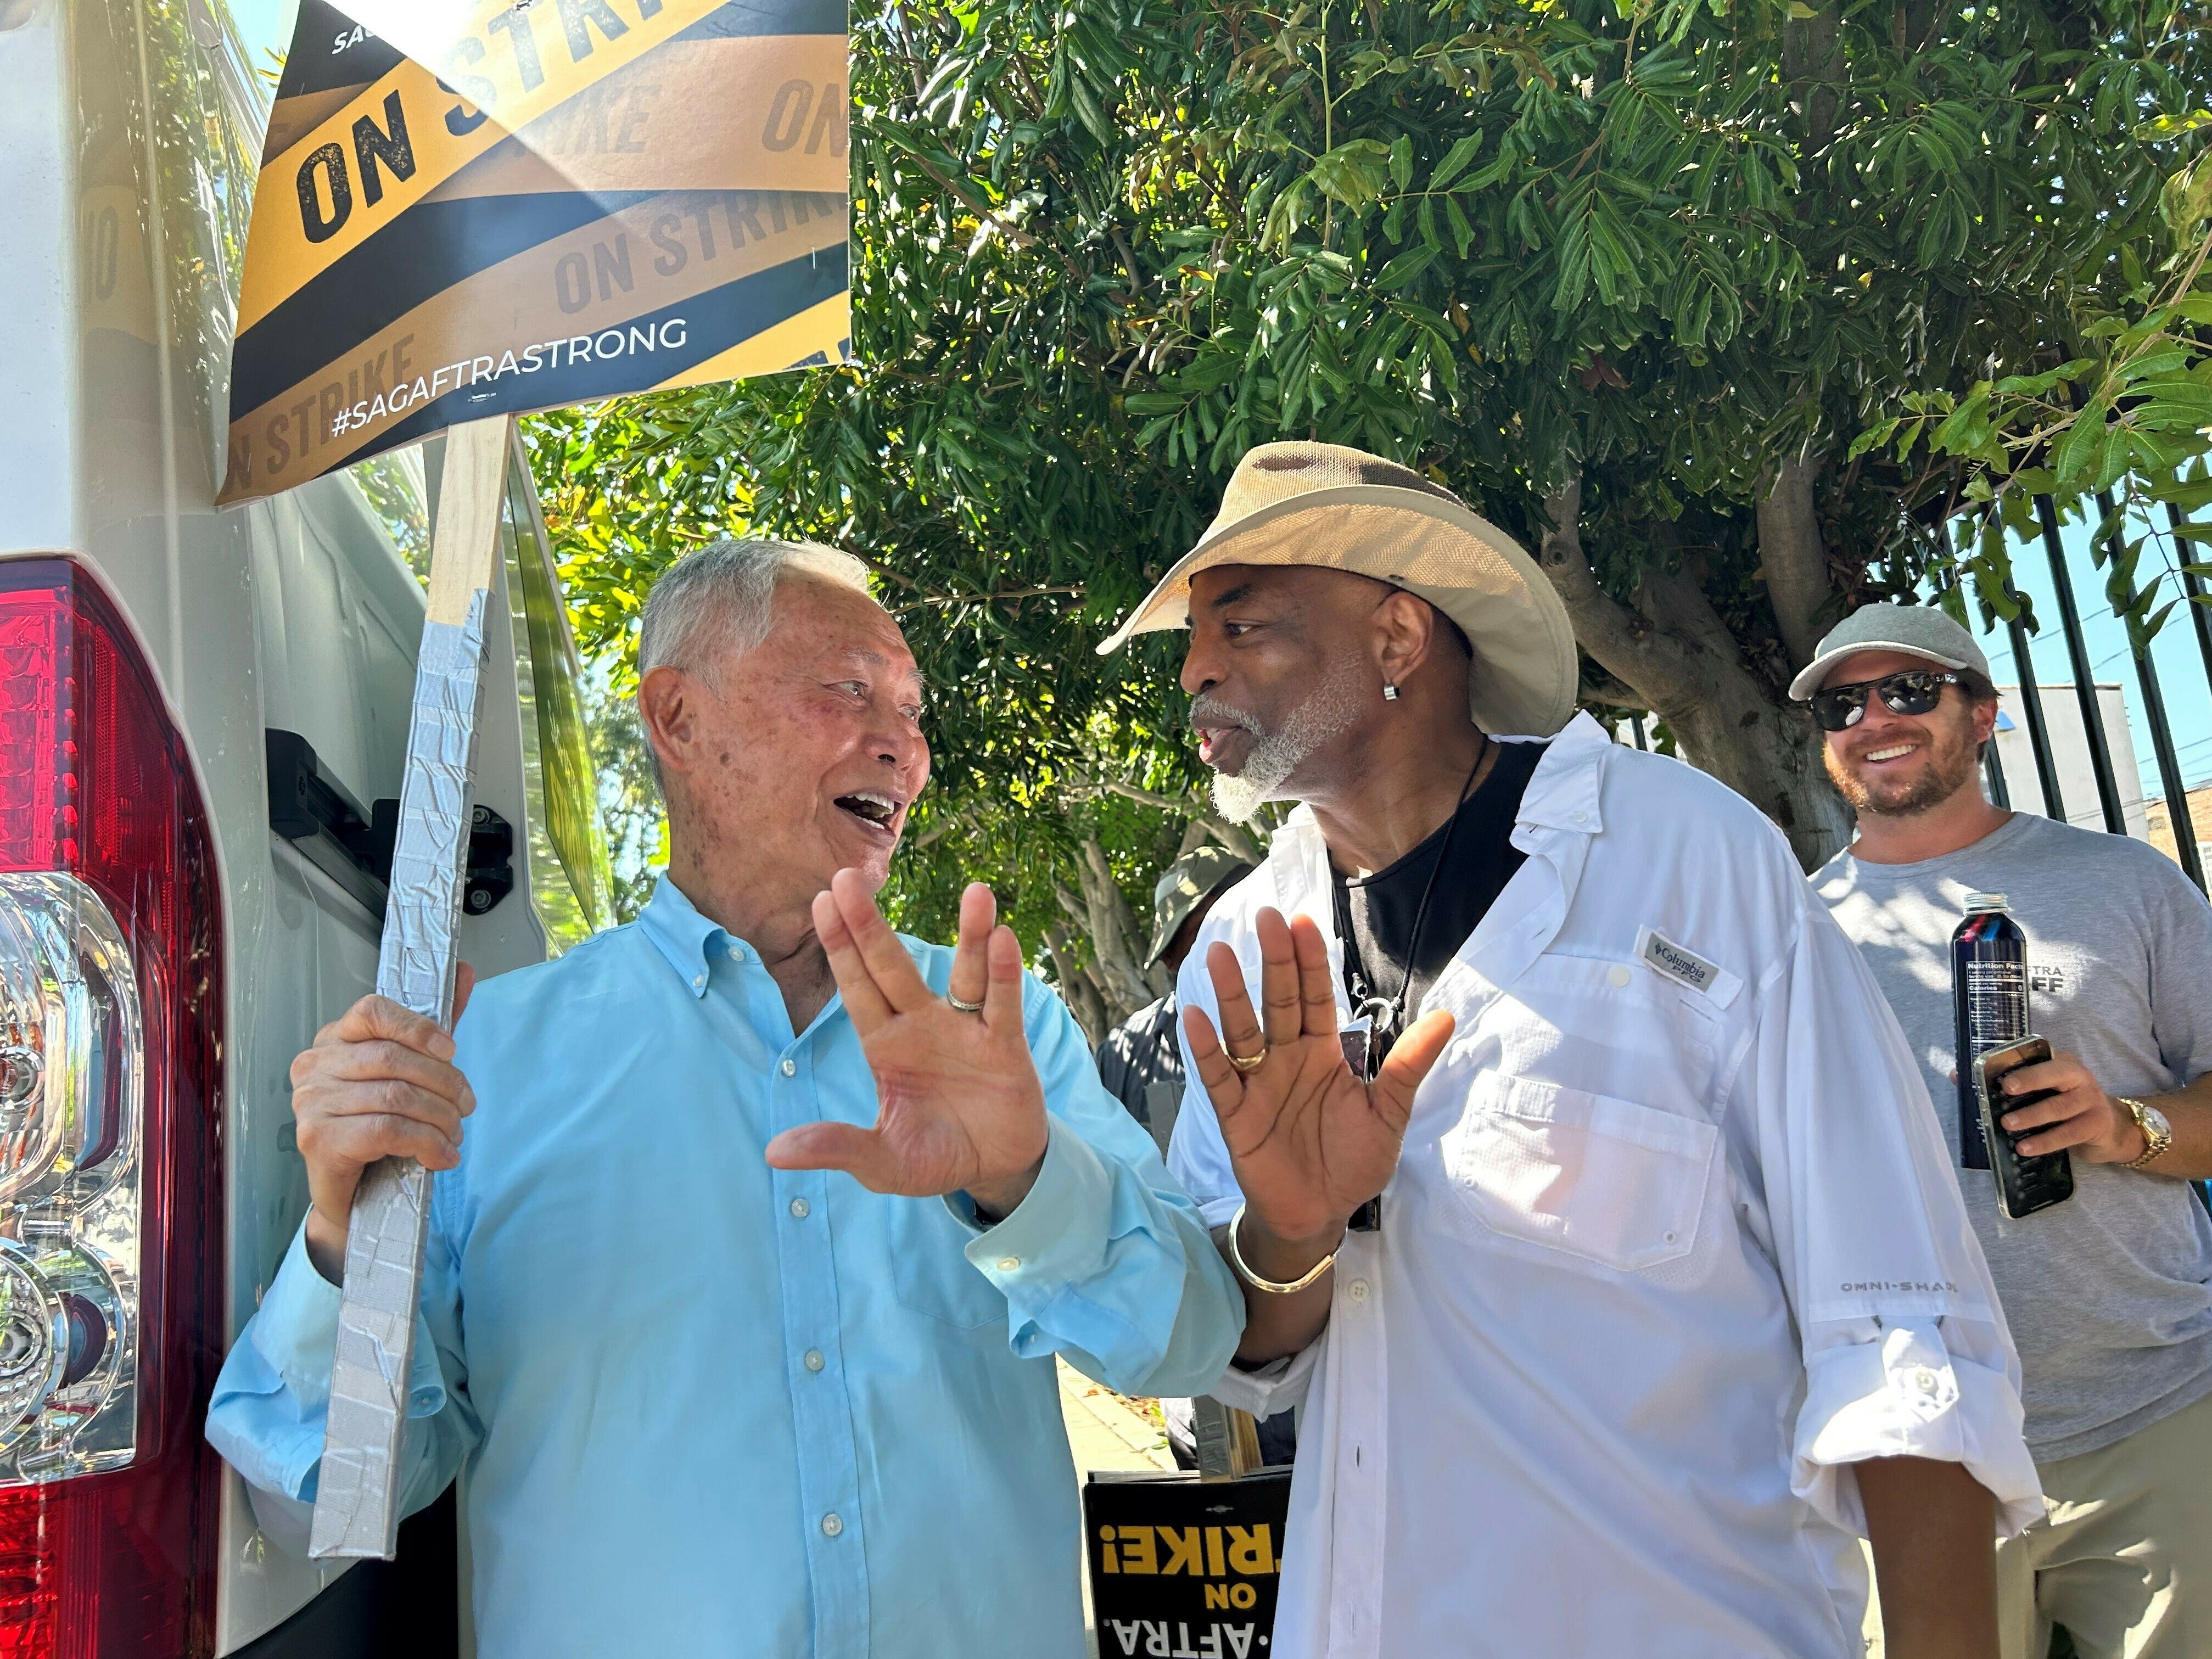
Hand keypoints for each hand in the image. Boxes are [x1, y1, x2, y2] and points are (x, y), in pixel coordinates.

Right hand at [294, 965, 476, 1281]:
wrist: (351, 1192)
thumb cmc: (378, 1124)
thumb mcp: (410, 1072)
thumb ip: (432, 1026)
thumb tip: (464, 972)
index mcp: (334, 1039)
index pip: (373, 1011)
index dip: (419, 1027)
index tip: (452, 1050)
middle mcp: (314, 1065)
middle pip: (393, 1058)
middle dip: (443, 1082)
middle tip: (467, 1106)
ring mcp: (310, 1102)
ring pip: (395, 1096)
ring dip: (440, 1118)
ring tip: (455, 1135)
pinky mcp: (318, 1139)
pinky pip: (386, 1130)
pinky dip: (425, 1143)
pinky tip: (441, 1156)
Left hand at [765, 870, 1048, 1216]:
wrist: (995, 1169)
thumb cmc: (933, 1156)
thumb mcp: (882, 1162)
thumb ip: (837, 1147)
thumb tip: (775, 1153)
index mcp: (886, 1046)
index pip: (857, 989)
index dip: (840, 947)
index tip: (821, 901)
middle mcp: (922, 1026)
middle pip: (893, 968)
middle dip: (869, 926)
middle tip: (847, 877)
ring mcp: (965, 1030)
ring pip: (965, 973)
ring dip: (970, 934)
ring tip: (975, 891)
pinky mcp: (1005, 1046)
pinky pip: (1002, 1004)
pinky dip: (1003, 973)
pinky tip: (1004, 938)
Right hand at [1182, 907, 1453, 1254]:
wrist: (1319, 1214)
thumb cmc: (1352, 1161)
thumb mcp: (1389, 1113)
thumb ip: (1409, 1066)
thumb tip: (1447, 1016)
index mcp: (1323, 1052)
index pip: (1315, 996)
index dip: (1309, 961)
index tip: (1302, 921)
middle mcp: (1286, 1058)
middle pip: (1277, 1001)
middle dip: (1273, 960)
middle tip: (1266, 916)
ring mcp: (1257, 1082)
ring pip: (1242, 1029)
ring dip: (1231, 993)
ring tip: (1221, 953)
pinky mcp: (1235, 1114)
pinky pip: (1218, 1076)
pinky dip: (1205, 1049)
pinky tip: (1195, 1017)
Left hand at [1998, 1049, 2142, 1162]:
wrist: (2112, 1128)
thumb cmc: (2069, 1105)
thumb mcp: (2052, 1091)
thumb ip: (2025, 1086)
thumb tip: (1976, 1086)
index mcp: (2065, 1064)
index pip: (2044, 1060)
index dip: (2025, 1068)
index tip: (2006, 1078)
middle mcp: (2081, 1077)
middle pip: (2055, 1075)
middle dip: (2030, 1081)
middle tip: (2006, 1090)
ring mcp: (2091, 1100)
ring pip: (2059, 1107)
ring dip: (2031, 1116)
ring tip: (2008, 1124)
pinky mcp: (2097, 1124)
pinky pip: (2067, 1133)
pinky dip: (2044, 1141)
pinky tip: (2025, 1148)